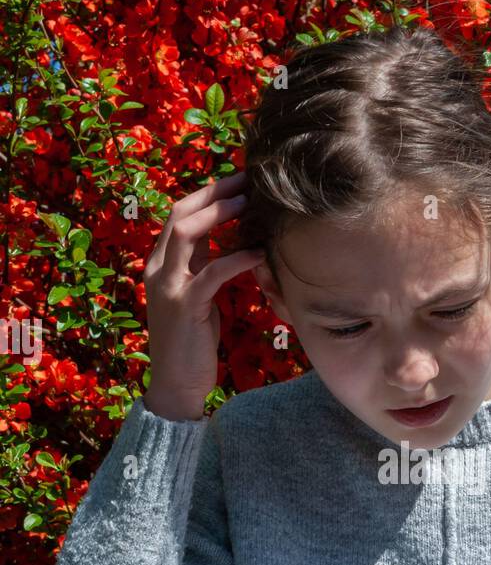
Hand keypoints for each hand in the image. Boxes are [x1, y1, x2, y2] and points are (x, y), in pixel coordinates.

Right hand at [142, 170, 264, 419]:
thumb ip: (202, 267)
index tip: (237, 183)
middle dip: (214, 193)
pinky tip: (259, 253)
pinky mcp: (185, 306)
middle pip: (180, 213)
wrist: (175, 384)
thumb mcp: (195, 296)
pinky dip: (237, 258)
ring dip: (220, 214)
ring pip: (187, 233)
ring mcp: (168, 286)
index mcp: (159, 264)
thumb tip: (228, 241)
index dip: (207, 195)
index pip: (179, 215)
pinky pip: (212, 272)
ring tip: (250, 204)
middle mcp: (157, 269)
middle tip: (247, 180)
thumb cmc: (191, 342)